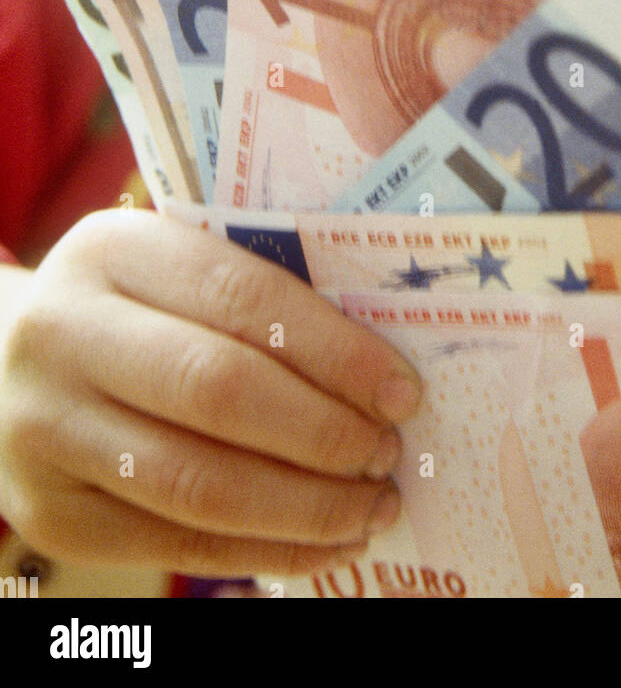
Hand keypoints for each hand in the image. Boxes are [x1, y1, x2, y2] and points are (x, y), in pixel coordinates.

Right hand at [0, 209, 421, 577]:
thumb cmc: (134, 309)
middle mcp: (63, 334)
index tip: (402, 391)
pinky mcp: (51, 513)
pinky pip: (175, 543)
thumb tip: (385, 372)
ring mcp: (46, 429)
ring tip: (373, 506)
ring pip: (198, 483)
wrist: (6, 362)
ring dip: (306, 505)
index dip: (333, 350)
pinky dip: (266, 549)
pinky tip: (325, 542)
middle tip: (389, 453)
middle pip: (219, 392)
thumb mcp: (175, 269)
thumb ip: (258, 298)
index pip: (241, 297)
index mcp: (112, 250)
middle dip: (325, 433)